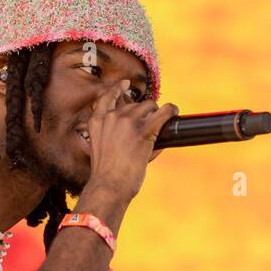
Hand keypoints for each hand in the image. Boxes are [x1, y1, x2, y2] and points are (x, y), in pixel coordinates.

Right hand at [84, 79, 178, 203]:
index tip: (125, 84)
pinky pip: (164, 111)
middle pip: (134, 104)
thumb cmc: (106, 175)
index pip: (107, 97)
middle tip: (147, 129)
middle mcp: (112, 117)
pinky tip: (174, 113)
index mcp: (97, 122)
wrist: (108, 186)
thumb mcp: (100, 149)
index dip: (117, 89)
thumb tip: (135, 123)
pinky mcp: (145, 130)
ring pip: (150, 106)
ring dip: (155, 115)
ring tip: (157, 128)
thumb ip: (110, 134)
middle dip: (142, 114)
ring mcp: (128, 121)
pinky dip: (171, 111)